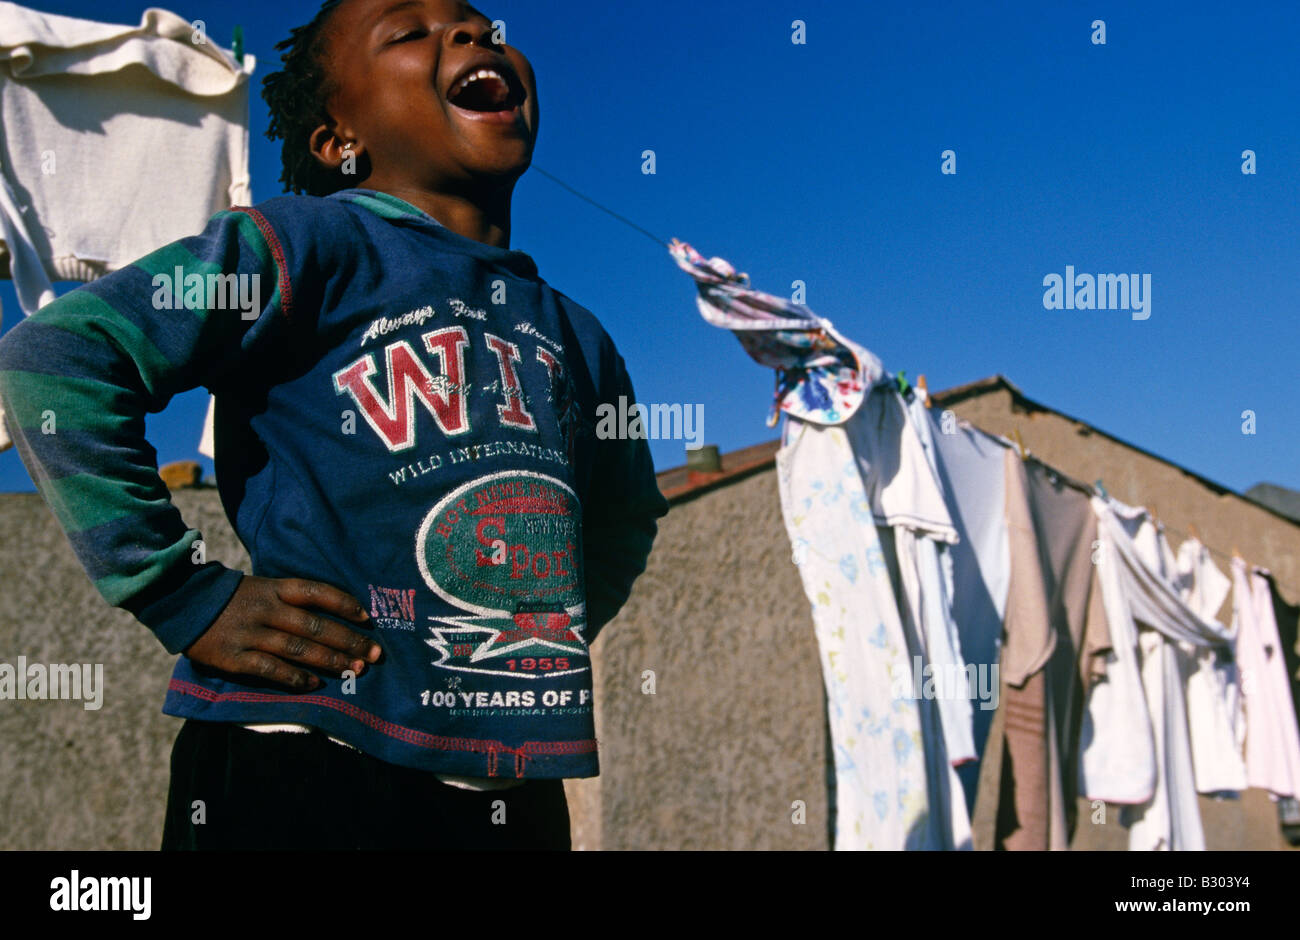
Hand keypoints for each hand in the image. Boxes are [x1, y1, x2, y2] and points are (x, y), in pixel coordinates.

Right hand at [184, 576, 379, 690]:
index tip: (367, 618)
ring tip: (355, 670)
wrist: (183, 602)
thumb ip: (291, 599)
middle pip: (315, 625)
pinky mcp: (235, 658)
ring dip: (330, 661)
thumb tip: (332, 615)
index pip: (317, 592)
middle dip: (349, 641)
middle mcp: (267, 609)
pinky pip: (271, 669)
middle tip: (374, 654)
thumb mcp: (262, 587)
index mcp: (275, 588)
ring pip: (299, 649)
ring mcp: (251, 634)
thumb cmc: (233, 598)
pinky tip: (315, 685)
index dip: (344, 604)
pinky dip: (295, 678)